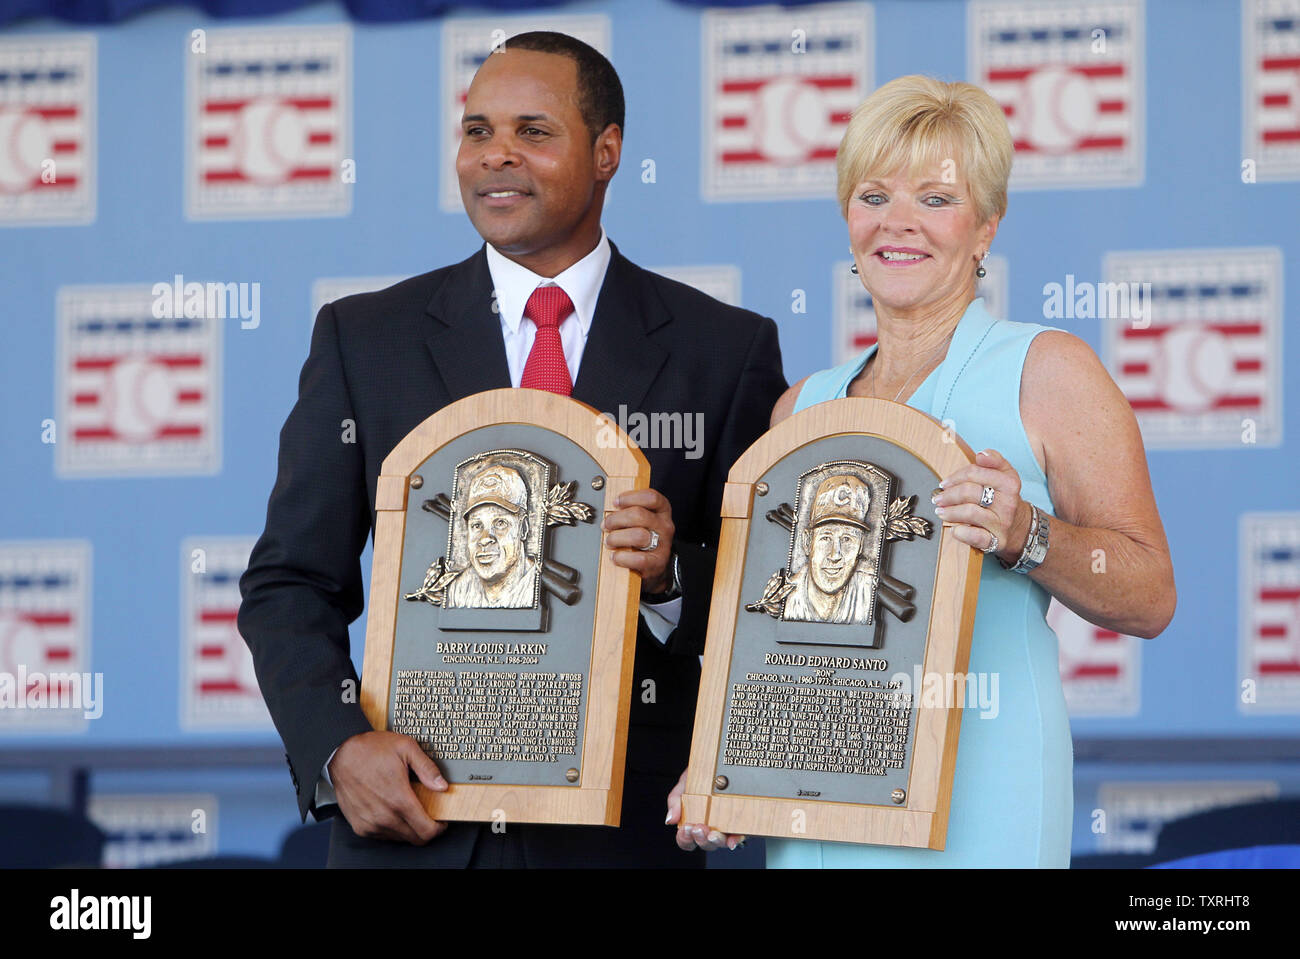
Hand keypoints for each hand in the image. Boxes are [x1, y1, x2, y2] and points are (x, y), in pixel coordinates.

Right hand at [329, 730, 448, 843]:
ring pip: (399, 838)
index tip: (441, 821)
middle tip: (427, 815)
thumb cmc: (371, 749)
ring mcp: (370, 823)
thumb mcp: (406, 748)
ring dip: (408, 828)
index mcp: (399, 799)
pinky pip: (382, 836)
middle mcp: (384, 816)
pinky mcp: (360, 826)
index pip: (426, 831)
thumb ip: (427, 768)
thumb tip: (442, 786)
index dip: (438, 828)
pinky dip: (392, 828)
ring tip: (408, 809)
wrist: (341, 753)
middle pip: (415, 838)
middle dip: (426, 829)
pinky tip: (392, 812)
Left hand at [603, 488, 674, 593]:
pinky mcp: (657, 563)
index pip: (651, 497)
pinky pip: (638, 558)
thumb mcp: (641, 520)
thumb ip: (629, 511)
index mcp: (662, 511)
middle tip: (605, 525)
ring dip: (617, 538)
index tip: (615, 502)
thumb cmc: (643, 538)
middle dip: (616, 519)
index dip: (630, 497)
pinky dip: (622, 557)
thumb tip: (609, 509)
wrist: (655, 565)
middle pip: (639, 515)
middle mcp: (665, 526)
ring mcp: (663, 545)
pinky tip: (615, 556)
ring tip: (609, 542)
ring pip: (638, 535)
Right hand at [665, 769, 744, 851]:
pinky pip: (740, 836)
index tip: (685, 828)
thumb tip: (670, 820)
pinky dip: (735, 840)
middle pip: (704, 844)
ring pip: (721, 843)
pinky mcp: (742, 823)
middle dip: (700, 839)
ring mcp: (727, 826)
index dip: (684, 838)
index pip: (687, 839)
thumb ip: (675, 800)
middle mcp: (711, 827)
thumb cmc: (701, 774)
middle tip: (698, 827)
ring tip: (712, 833)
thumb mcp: (684, 784)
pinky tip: (732, 841)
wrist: (720, 760)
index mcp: (694, 821)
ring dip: (715, 841)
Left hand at [934, 448, 1031, 565]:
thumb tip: (982, 454)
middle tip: (938, 498)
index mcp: (1010, 483)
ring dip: (950, 512)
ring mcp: (1003, 523)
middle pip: (970, 492)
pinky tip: (954, 529)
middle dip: (949, 495)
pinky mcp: (997, 541)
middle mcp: (1008, 503)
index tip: (945, 483)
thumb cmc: (1004, 498)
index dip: (955, 477)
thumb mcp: (1005, 475)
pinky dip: (962, 533)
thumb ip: (994, 460)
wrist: (1020, 527)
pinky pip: (976, 537)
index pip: (976, 473)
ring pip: (970, 512)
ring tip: (941, 511)